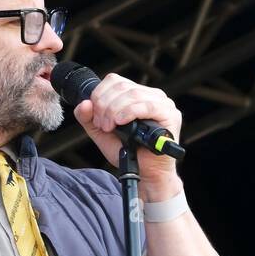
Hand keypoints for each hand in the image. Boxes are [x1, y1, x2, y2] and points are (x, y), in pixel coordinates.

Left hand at [72, 73, 181, 189]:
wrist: (146, 174)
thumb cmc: (129, 154)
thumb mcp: (102, 134)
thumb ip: (89, 119)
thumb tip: (83, 103)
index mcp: (136, 94)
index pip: (114, 80)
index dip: (99, 95)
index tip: (95, 118)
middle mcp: (151, 94)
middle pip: (121, 86)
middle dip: (105, 105)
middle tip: (102, 125)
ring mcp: (163, 103)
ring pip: (133, 94)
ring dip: (114, 110)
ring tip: (110, 127)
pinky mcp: (170, 115)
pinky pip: (148, 106)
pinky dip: (130, 112)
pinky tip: (121, 123)